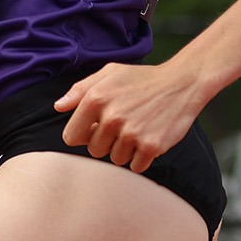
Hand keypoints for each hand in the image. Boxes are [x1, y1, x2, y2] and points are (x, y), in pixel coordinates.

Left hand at [55, 62, 206, 173]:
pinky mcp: (151, 146)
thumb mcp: (109, 74)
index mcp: (96, 98)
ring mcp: (132, 133)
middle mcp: (112, 117)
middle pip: (94, 151)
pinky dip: (141, 158)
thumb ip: (80, 89)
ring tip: (137, 128)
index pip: (71, 136)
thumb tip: (59, 107)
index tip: (95, 128)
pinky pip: (135, 166)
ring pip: (115, 159)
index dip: (83, 134)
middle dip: (105, 141)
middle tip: (123, 124)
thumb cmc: (142, 79)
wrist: (181, 83)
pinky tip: (148, 138)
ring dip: (124, 149)